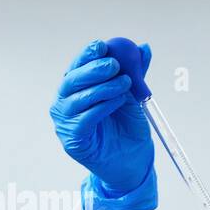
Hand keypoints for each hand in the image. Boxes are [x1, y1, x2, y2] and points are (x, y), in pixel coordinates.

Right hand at [50, 39, 156, 209]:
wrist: (135, 163)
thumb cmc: (129, 131)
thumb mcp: (133, 98)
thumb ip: (135, 74)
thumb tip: (144, 48)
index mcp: (76, 90)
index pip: (77, 68)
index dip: (87, 55)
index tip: (103, 45)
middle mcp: (66, 104)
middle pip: (71, 80)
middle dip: (93, 69)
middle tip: (114, 64)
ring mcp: (66, 123)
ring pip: (77, 99)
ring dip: (102, 88)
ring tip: (124, 83)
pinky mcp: (72, 140)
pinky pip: (84, 119)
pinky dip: (101, 107)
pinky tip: (117, 101)